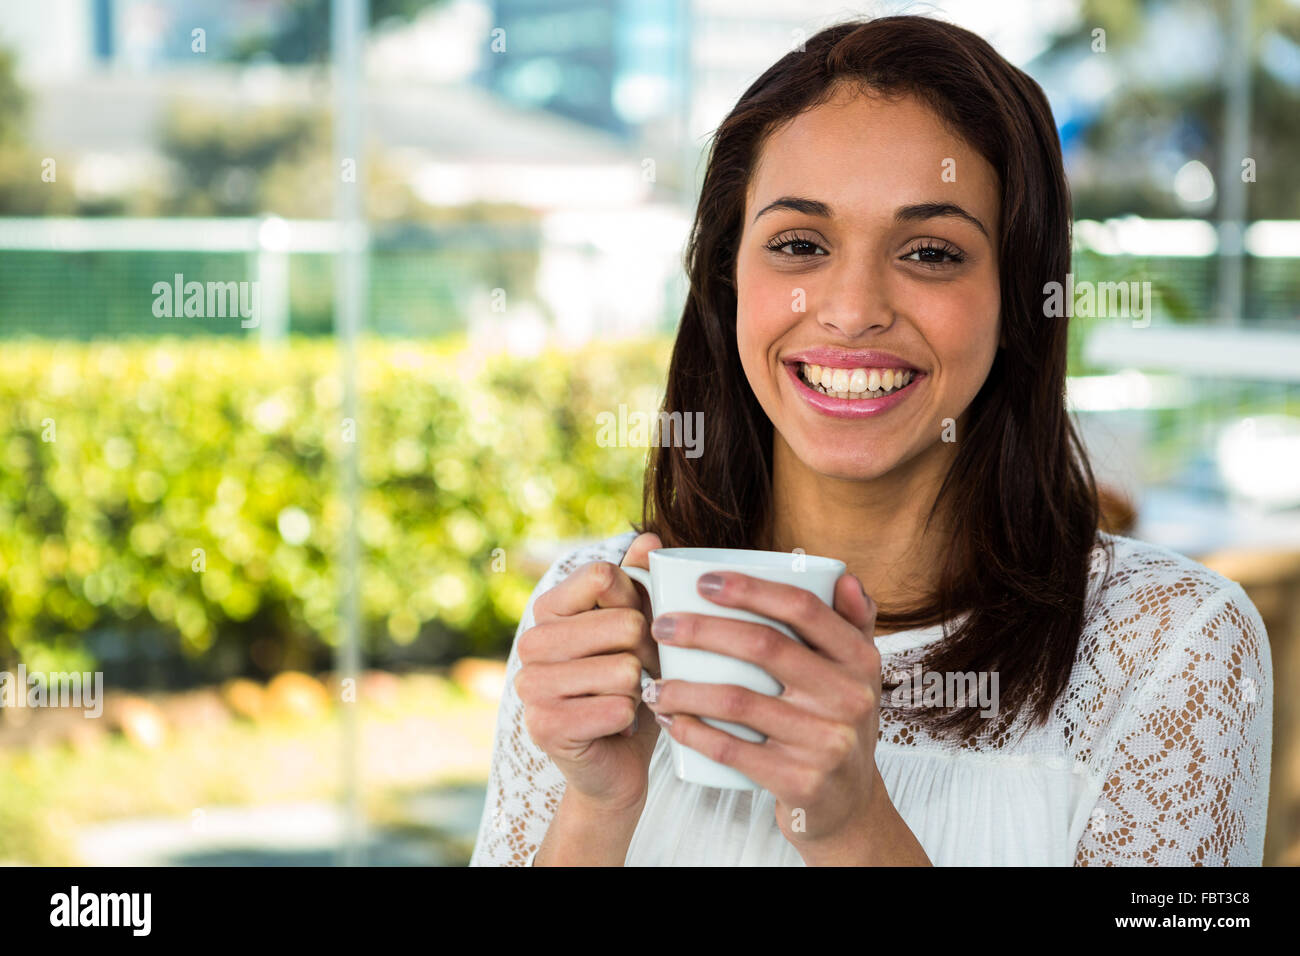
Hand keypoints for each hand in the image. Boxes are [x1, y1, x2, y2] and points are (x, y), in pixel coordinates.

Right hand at [513, 532, 663, 814]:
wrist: (615, 762)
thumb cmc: (628, 686)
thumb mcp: (640, 628)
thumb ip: (641, 580)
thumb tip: (650, 540)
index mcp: (548, 609)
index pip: (604, 575)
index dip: (639, 602)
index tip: (635, 629)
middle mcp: (530, 642)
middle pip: (624, 624)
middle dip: (648, 653)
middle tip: (637, 674)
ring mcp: (531, 686)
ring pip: (624, 670)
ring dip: (641, 689)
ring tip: (627, 699)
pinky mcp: (545, 727)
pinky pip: (617, 709)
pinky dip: (630, 720)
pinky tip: (616, 727)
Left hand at [641, 570, 883, 856]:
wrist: (849, 806)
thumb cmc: (836, 723)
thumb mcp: (857, 675)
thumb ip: (852, 622)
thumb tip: (843, 576)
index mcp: (860, 659)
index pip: (804, 607)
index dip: (750, 589)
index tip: (702, 582)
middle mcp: (849, 697)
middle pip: (764, 646)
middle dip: (702, 630)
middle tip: (661, 627)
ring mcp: (826, 741)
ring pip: (737, 700)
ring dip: (684, 688)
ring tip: (653, 682)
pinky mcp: (800, 781)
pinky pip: (731, 750)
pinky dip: (692, 732)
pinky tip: (669, 719)